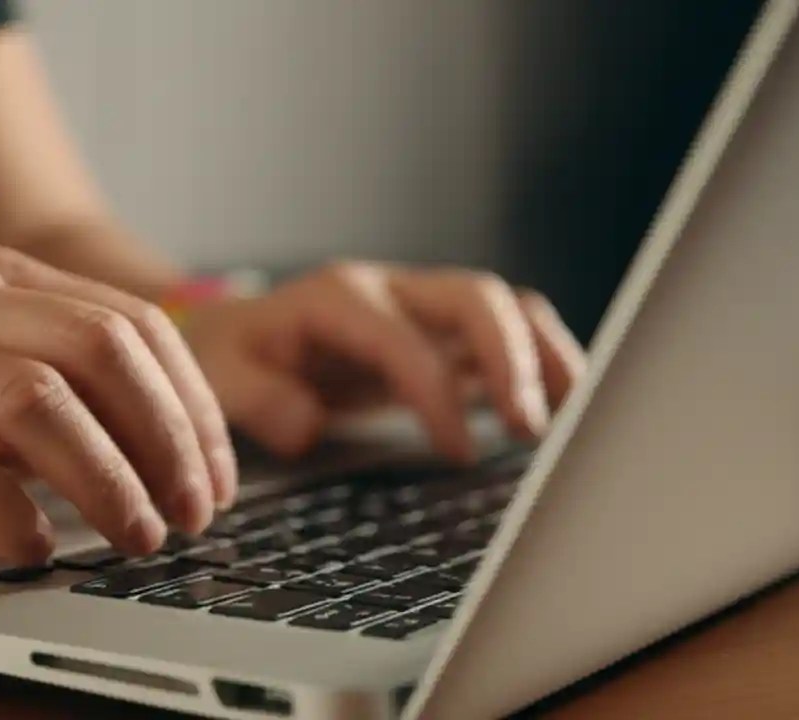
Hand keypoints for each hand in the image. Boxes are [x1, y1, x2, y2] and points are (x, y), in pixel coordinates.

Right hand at [0, 246, 235, 562]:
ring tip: (136, 534)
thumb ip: (51, 381)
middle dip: (168, 437)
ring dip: (106, 476)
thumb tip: (156, 444)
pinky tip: (34, 544)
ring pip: (33, 398)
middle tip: (192, 510)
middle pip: (100, 349)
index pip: (132, 324)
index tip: (216, 474)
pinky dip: (2, 509)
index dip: (191, 404)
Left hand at [185, 262, 585, 459]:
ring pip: (503, 307)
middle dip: (509, 358)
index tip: (458, 453)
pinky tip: (562, 403)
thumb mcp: (223, 375)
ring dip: (542, 352)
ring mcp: (419, 309)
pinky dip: (538, 361)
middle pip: (474, 298)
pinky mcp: (438, 334)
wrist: (235, 335)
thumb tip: (308, 425)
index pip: (405, 341)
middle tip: (528, 427)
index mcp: (338, 298)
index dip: (437, 395)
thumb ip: (258, 397)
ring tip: (575, 410)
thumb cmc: (230, 356)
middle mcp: (389, 292)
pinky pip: (503, 334)